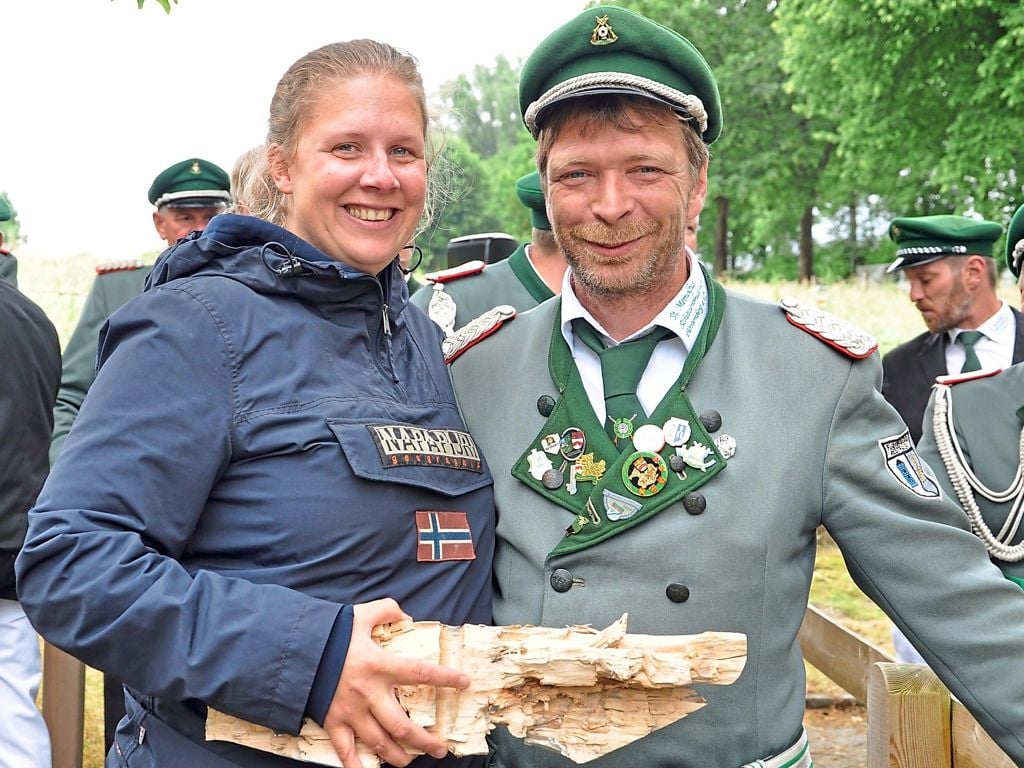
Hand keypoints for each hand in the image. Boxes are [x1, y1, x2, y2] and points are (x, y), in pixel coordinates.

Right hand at [322, 598, 468, 767]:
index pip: (420, 673)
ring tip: (412, 762)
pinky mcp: (332, 722)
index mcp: (380, 665)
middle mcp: (369, 694)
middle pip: (404, 726)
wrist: (291, 651)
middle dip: (426, 741)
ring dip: (399, 757)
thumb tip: (405, 614)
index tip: (464, 683)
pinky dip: (356, 766)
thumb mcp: (359, 615)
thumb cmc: (328, 633)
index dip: (445, 679)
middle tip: (441, 749)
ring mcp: (351, 712)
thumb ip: (385, 611)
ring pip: (380, 743)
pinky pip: (346, 751)